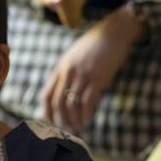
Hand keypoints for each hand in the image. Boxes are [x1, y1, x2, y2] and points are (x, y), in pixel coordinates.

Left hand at [39, 8, 140, 130]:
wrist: (114, 32)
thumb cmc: (96, 45)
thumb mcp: (74, 56)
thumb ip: (67, 72)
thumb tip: (64, 92)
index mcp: (61, 67)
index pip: (46, 93)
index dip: (46, 111)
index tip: (50, 122)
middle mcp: (68, 72)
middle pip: (57, 102)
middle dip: (60, 119)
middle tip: (67, 128)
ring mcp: (82, 75)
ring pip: (71, 104)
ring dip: (74, 119)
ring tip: (78, 126)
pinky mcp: (98, 78)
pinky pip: (87, 102)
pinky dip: (85, 115)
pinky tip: (87, 120)